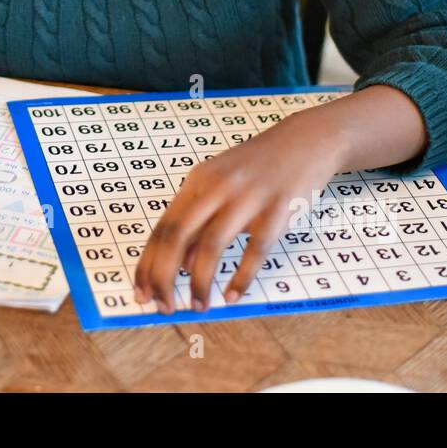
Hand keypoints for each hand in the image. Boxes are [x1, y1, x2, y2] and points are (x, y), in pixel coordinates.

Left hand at [133, 109, 350, 313]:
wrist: (305, 140)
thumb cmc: (257, 168)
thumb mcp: (220, 184)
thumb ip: (198, 219)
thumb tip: (179, 264)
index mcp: (198, 181)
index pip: (162, 227)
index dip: (148, 263)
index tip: (141, 292)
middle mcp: (217, 187)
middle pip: (178, 236)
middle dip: (164, 276)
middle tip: (163, 306)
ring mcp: (248, 197)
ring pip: (212, 245)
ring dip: (200, 281)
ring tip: (199, 306)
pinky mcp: (278, 209)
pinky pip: (255, 249)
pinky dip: (241, 276)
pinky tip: (232, 295)